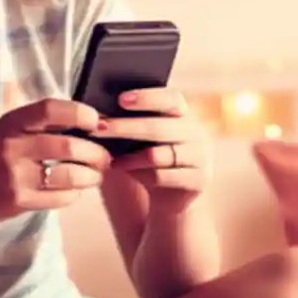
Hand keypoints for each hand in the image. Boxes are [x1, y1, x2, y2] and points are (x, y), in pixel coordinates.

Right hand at [0, 99, 112, 230]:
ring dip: (90, 176)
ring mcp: (14, 176)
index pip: (51, 109)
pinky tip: (75, 191)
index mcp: (10, 123)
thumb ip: (37, 127)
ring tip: (96, 176)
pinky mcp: (17, 201)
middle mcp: (11, 146)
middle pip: (67, 145)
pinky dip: (73, 195)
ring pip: (68, 174)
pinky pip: (59, 198)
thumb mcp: (4, 134)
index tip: (96, 121)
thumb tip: (85, 124)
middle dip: (95, 152)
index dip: (80, 113)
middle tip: (105, 157)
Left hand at [92, 88, 211, 213]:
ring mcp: (200, 158)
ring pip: (158, 155)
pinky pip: (162, 176)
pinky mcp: (198, 181)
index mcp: (183, 115)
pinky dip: (138, 174)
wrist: (166, 198)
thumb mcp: (140, 139)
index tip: (120, 100)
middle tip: (98, 128)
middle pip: (158, 127)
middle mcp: (195, 133)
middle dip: (125, 127)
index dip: (147, 98)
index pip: (171, 99)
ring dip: (128, 156)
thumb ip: (129, 122)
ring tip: (106, 157)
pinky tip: (121, 171)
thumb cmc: (146, 160)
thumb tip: (99, 109)